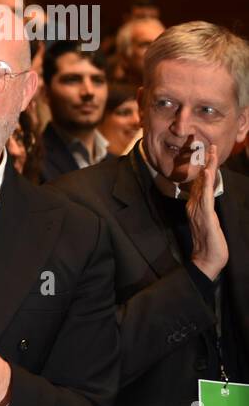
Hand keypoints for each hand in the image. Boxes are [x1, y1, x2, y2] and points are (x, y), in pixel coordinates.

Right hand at [188, 142, 227, 280]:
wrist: (207, 260)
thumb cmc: (210, 244)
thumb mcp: (210, 223)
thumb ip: (206, 210)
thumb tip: (206, 200)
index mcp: (196, 206)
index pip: (201, 183)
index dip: (205, 167)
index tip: (208, 153)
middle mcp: (195, 205)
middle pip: (201, 180)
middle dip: (206, 162)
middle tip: (208, 145)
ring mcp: (199, 210)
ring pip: (203, 185)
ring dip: (207, 168)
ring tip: (209, 153)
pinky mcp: (205, 216)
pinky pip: (205, 197)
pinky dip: (205, 184)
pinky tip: (206, 173)